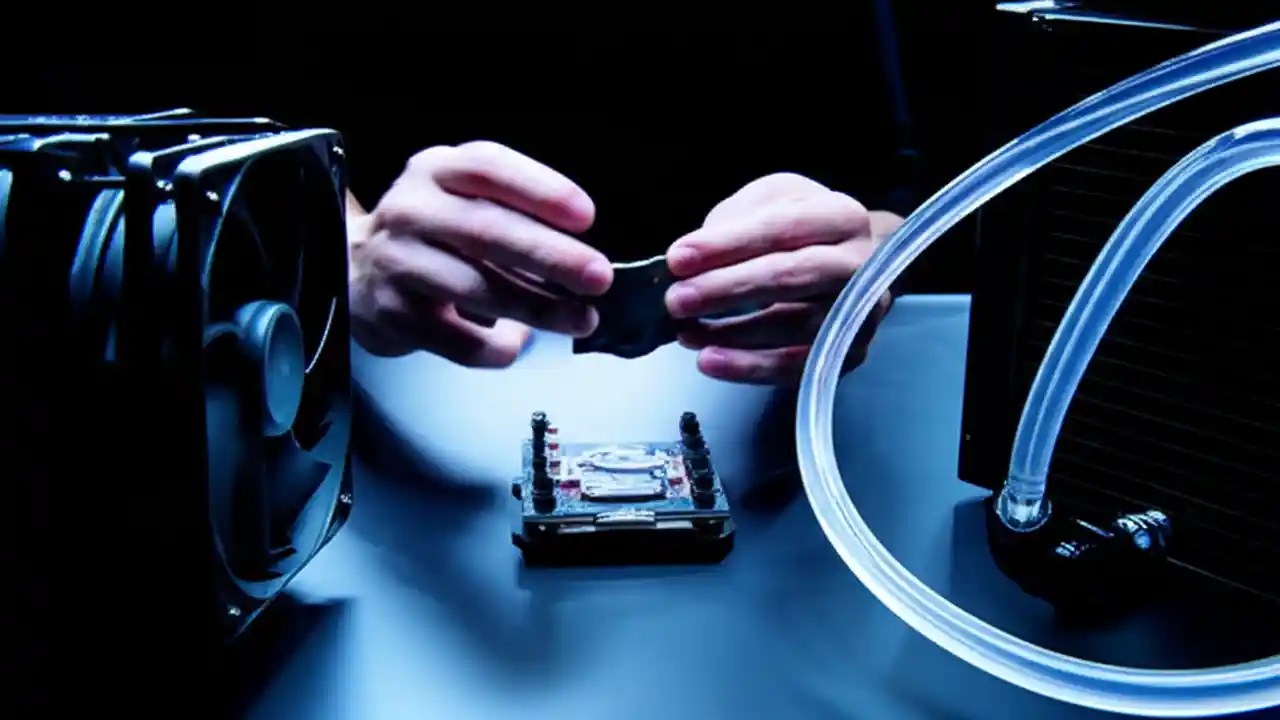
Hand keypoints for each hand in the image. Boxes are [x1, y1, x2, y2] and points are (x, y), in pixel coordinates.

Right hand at [348, 141, 612, 365]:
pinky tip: (519, 340)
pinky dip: (499, 345)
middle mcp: (411, 210)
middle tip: (598, 277)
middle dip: (552, 257)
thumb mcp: (461, 197)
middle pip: (486, 230)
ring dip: (540, 308)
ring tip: (582, 318)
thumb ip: (513, 210)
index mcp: (435, 171)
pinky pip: (460, 340)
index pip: (489, 168)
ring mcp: (398, 263)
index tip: (586, 216)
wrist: (356, 273)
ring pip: (478, 289)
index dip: (541, 190)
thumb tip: (582, 253)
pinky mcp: (395, 315)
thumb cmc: (433, 234)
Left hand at [665, 173, 898, 384]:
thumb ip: (732, 223)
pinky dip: (749, 367)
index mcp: (840, 216)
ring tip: (686, 331)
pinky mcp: (848, 353)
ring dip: (732, 333)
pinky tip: (712, 359)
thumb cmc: (798, 231)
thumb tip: (688, 259)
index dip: (727, 244)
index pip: (783, 227)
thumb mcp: (767, 203)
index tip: (679, 258)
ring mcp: (860, 312)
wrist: (845, 261)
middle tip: (678, 299)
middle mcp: (860, 265)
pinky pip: (796, 366)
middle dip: (727, 289)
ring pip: (793, 326)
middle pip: (792, 276)